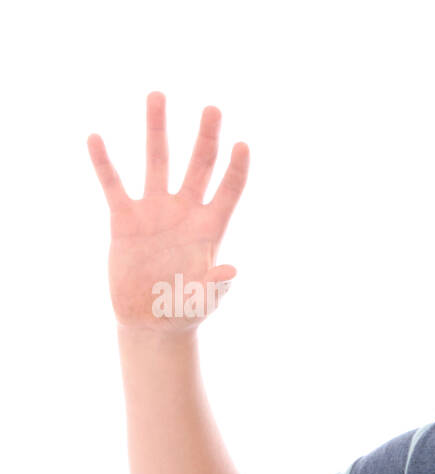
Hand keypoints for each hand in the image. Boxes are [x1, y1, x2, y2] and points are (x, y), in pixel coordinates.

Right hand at [88, 91, 248, 331]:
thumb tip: (231, 270)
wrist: (149, 321)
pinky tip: (96, 137)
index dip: (236, 169)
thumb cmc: (184, 311)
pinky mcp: (124, 219)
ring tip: (157, 96)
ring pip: (156, 161)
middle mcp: (184, 211)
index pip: (228, 190)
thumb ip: (216, 285)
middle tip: (213, 108)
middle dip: (206, 137)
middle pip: (199, 165)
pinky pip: (113, 184)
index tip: (242, 144)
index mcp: (209, 228)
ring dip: (157, 129)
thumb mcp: (203, 300)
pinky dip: (104, 163)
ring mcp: (154, 211)